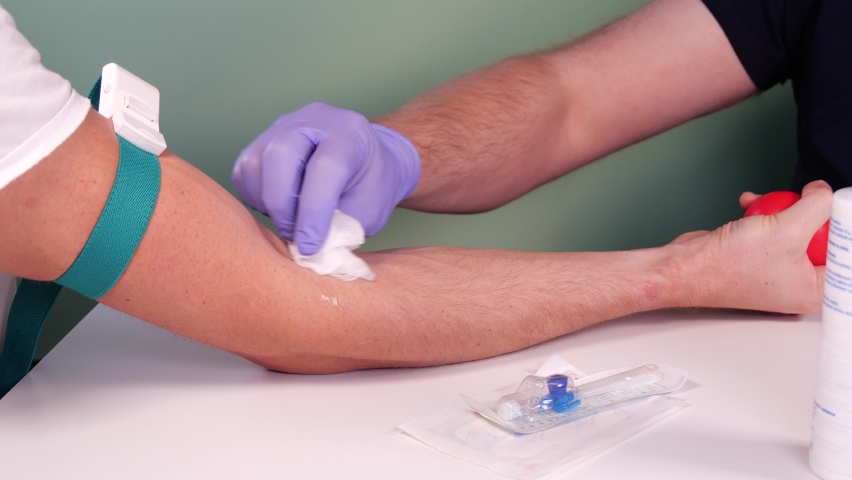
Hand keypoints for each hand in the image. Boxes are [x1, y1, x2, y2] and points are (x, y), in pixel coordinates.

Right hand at [231, 103, 420, 254]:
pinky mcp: (263, 139)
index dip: (314, 213)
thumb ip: (339, 228)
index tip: (310, 247)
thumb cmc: (370, 187)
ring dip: (267, 203)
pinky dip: (255, 197)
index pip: (324, 169)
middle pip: (280, 155)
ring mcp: (284, 125)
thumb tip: (307, 251)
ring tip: (289, 222)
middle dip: (282, 205)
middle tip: (294, 234)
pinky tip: (278, 209)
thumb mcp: (368, 211)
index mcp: (349, 134)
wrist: (367, 162)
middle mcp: (314, 120)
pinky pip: (245, 171)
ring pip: (255, 164)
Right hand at [667, 180, 831, 313]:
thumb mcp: (785, 229)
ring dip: (781, 208)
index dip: (841, 228)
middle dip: (809, 213)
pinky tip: (750, 205)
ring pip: (795, 228)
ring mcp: (777, 268)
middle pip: (823, 239)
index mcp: (814, 290)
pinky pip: (772, 228)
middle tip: (803, 202)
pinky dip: (762, 213)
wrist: (686, 266)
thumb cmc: (727, 266)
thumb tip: (827, 192)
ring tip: (767, 205)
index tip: (837, 207)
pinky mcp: (758, 254)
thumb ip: (817, 206)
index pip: (845, 255)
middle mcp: (798, 282)